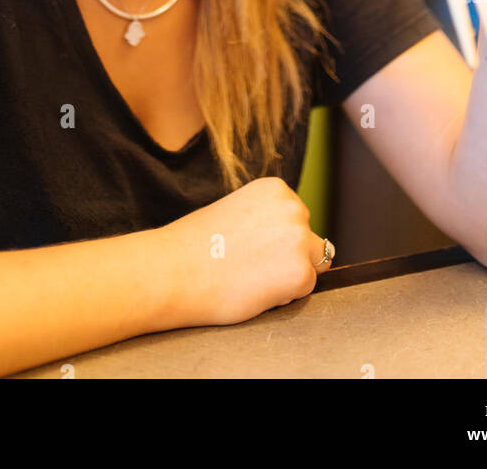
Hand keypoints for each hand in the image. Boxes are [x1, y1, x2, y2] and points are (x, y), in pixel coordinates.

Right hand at [159, 176, 331, 327]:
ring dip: (291, 274)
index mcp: (276, 189)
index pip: (295, 219)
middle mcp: (294, 207)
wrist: (174, 270)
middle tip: (250, 266)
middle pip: (309, 240)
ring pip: (312, 264)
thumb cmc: (196, 245)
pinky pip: (304, 290)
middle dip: (288, 255)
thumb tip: (284, 237)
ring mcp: (299, 239)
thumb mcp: (237, 211)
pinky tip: (255, 290)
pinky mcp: (301, 274)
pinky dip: (284, 296)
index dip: (274, 239)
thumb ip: (265, 217)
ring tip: (253, 277)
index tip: (248, 247)